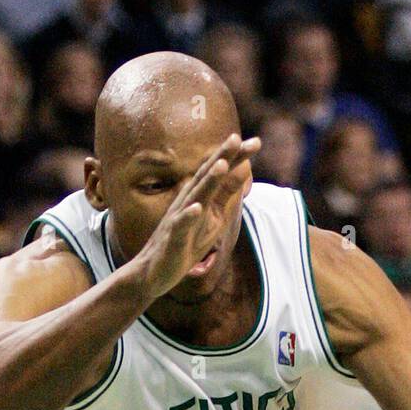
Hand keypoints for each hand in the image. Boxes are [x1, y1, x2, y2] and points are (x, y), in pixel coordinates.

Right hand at [133, 133, 260, 299]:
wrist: (155, 272)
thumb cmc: (186, 242)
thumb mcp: (214, 217)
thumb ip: (227, 193)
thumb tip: (244, 169)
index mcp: (201, 196)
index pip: (220, 173)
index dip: (236, 158)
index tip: (255, 141)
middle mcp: (189, 201)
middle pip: (208, 176)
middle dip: (223, 157)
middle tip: (237, 138)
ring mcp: (180, 218)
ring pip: (196, 196)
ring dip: (208, 180)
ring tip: (222, 164)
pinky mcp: (173, 238)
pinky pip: (181, 226)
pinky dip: (189, 217)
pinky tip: (197, 208)